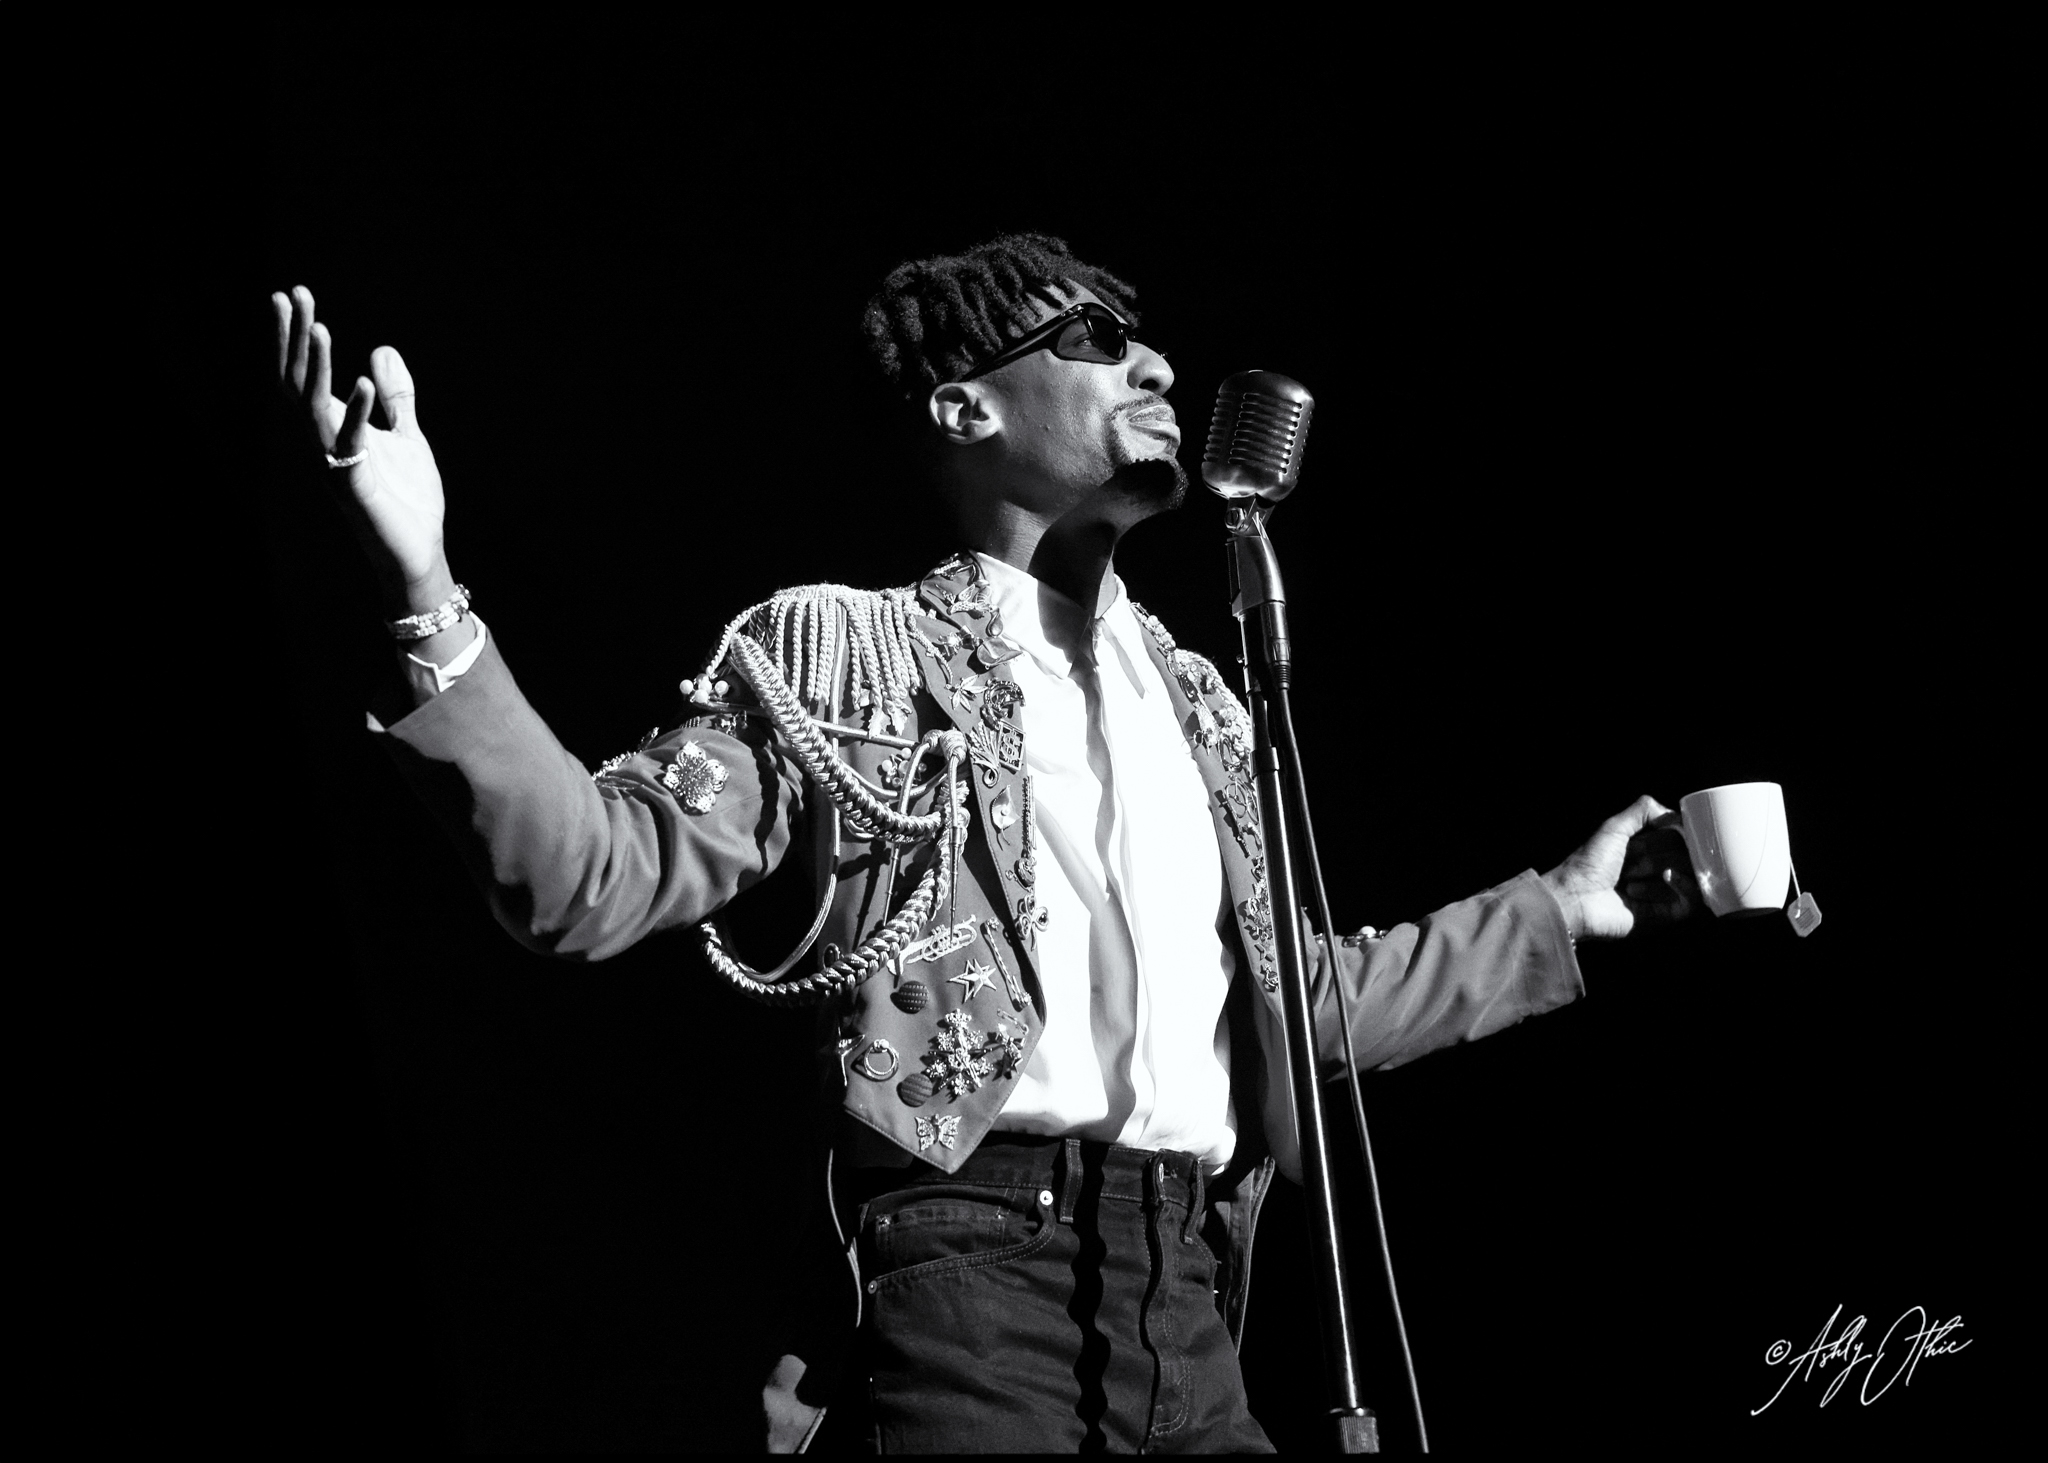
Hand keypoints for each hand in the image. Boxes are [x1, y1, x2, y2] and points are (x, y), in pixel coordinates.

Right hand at [273, 285, 451, 612]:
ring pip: (312, 409)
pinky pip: (350, 445)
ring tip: (320, 326)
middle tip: (295, 294)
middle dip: (296, 339)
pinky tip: (363, 380)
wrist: (418, 553)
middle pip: (297, 383)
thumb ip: (396, 397)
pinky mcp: (354, 487)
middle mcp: (323, 444)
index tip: (290, 295)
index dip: (294, 337)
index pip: (303, 376)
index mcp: (333, 430)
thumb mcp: (407, 437)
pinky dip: (357, 413)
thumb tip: (382, 348)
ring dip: (316, 367)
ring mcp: (334, 465)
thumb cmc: (407, 501)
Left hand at [1542, 794, 1699, 940]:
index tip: (1654, 834)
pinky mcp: (1666, 915)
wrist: (1575, 899)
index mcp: (1647, 849)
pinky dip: (1685, 885)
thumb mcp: (1614, 827)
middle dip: (1655, 853)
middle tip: (1629, 862)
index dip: (1668, 833)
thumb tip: (1675, 814)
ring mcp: (1664, 893)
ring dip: (1657, 870)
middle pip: (1685, 852)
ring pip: (1689, 873)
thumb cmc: (1589, 864)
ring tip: (1629, 881)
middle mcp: (1658, 870)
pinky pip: (1693, 900)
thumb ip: (1644, 810)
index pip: (1679, 835)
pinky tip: (1668, 878)